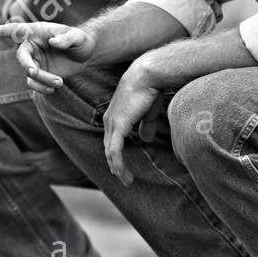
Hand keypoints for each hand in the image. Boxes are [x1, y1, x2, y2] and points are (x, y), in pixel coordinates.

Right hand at [0, 20, 94, 94]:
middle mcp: (31, 46)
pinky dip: (41, 87)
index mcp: (36, 32)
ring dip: (42, 79)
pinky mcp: (39, 73)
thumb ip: (66, 38)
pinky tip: (53, 88)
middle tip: (34, 71)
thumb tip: (53, 43)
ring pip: (29, 73)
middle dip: (26, 65)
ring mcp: (34, 60)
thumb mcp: (77, 37)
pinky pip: (34, 83)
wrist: (86, 54)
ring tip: (59, 82)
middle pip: (21, 56)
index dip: (0, 32)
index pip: (15, 30)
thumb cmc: (80, 40)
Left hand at [103, 62, 163, 186]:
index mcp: (115, 115)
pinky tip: (124, 174)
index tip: (122, 166)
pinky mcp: (118, 127)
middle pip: (108, 147)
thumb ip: (146, 126)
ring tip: (127, 180)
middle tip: (124, 178)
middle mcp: (109, 120)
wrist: (147, 76)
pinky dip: (119, 165)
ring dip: (118, 168)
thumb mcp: (148, 112)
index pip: (111, 139)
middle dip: (115, 164)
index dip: (116, 154)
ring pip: (110, 152)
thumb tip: (146, 139)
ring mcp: (112, 123)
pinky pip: (115, 151)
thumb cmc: (150, 90)